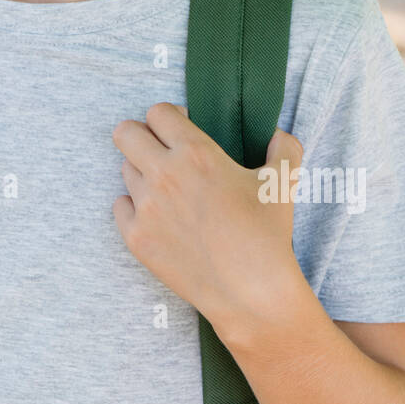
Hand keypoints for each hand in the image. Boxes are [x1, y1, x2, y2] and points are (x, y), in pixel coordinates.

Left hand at [112, 102, 304, 335]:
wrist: (249, 291)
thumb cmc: (266, 235)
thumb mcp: (283, 183)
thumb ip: (284, 148)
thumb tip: (278, 135)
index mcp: (196, 153)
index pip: (157, 112)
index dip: (170, 118)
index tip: (182, 131)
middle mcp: (163, 175)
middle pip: (125, 133)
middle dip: (141, 136)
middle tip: (162, 153)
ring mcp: (145, 207)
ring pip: (125, 170)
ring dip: (143, 174)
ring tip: (170, 192)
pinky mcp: (136, 237)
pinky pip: (120, 207)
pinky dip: (135, 208)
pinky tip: (160, 217)